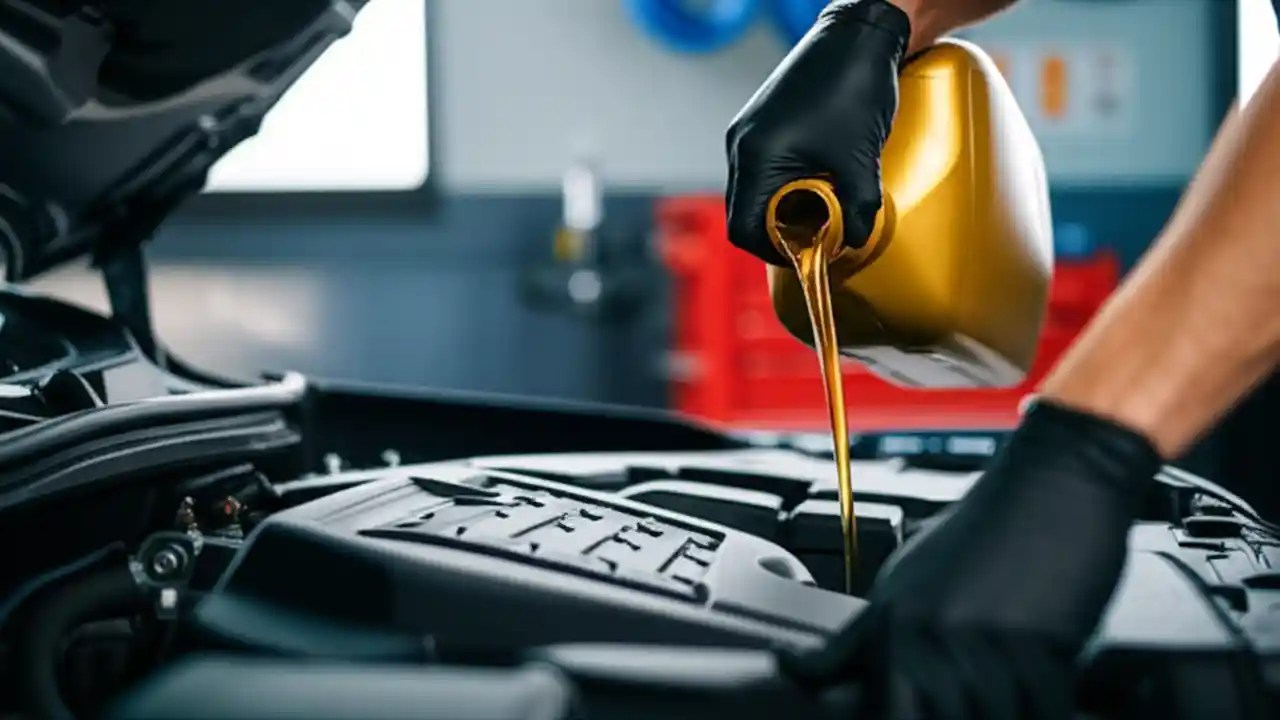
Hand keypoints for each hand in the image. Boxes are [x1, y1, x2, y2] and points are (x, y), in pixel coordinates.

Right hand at [724, 0, 909, 265]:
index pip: (743, 228)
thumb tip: (854, 242)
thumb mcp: (859, 157)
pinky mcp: (762, 125)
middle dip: (779, 233)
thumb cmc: (852, 86)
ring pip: (756, 193)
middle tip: (818, 239)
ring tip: (823, 212)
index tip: (804, 257)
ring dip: (785, 209)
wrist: (857, 34)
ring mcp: (749, 133)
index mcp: (754, 156)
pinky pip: (765, 171)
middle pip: (746, 213)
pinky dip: (787, 187)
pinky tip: (820, 184)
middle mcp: (741, 145)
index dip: (771, 252)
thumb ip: (858, 207)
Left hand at [780, 400, 1162, 718]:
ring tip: (1020, 683)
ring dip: (1012, 709)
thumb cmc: (996, 525)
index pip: (861, 696)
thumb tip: (841, 684)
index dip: (887, 710)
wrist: (1059, 475)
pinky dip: (1051, 705)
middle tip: (978, 697)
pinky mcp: (1035, 641)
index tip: (901, 708)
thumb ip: (881, 634)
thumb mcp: (915, 573)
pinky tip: (1051, 680)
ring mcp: (974, 634)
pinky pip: (1043, 708)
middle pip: (924, 716)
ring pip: (990, 718)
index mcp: (887, 612)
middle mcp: (920, 626)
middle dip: (960, 713)